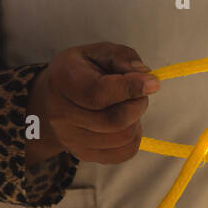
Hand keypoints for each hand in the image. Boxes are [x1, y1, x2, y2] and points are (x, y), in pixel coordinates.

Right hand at [26, 43, 158, 165]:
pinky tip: (126, 123)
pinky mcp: (84, 155)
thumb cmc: (81, 71)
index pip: (99, 93)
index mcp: (63, 81)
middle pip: (115, 120)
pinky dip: (134, 136)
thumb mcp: (98, 52)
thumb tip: (144, 74)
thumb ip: (122, 57)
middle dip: (138, 104)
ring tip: (127, 106)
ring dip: (136, 120)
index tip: (153, 83)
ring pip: (123, 137)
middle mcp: (61, 114)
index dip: (130, 88)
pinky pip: (125, 152)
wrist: (54, 99)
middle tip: (138, 93)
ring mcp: (71, 139)